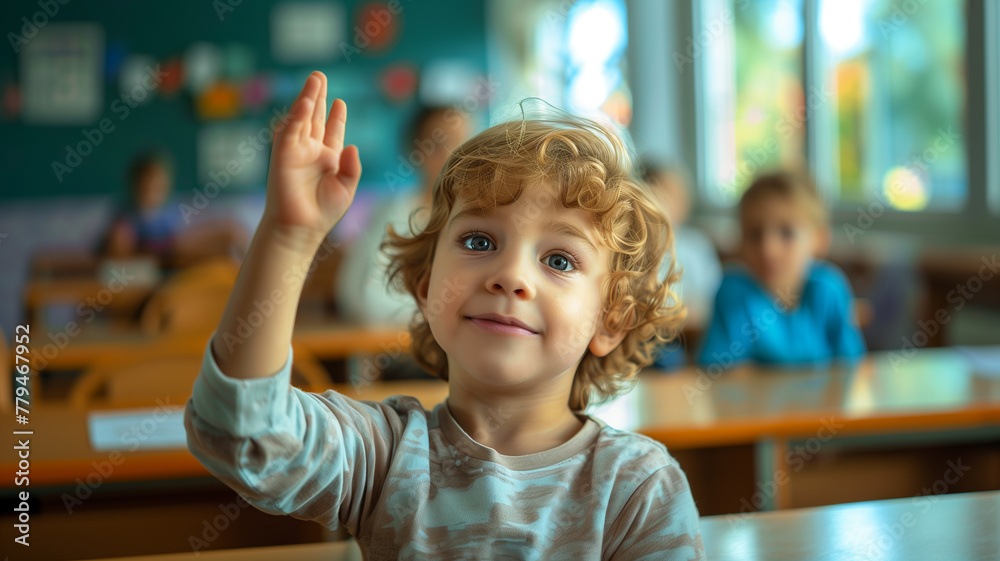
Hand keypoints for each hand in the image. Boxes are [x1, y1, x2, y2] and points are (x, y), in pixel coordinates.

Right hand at [262, 71, 361, 251]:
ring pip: (302, 118)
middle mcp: (311, 151)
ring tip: (315, 79)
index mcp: (328, 159)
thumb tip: (352, 146)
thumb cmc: (323, 213)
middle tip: (319, 76)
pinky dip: (298, 115)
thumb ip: (352, 167)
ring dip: (307, 98)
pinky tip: (306, 100)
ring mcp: (296, 151)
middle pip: (315, 118)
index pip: (331, 131)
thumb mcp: (346, 188)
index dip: (336, 116)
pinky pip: (290, 130)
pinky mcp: (283, 154)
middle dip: (318, 97)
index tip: (340, 102)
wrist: (301, 228)